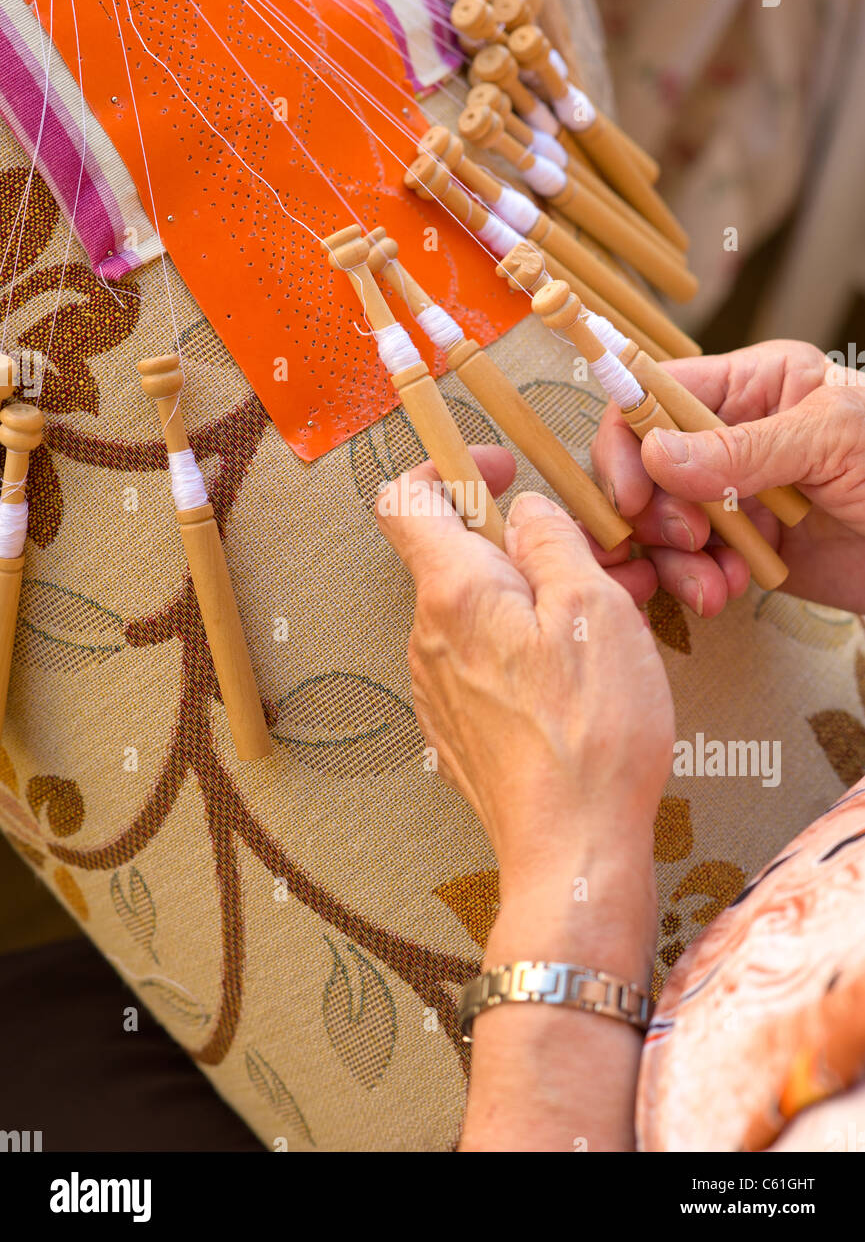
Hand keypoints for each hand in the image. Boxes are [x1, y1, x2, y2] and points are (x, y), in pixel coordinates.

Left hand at [376, 447, 673, 921]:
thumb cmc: (591, 732)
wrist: (572, 849)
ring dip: (523, 601)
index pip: (405, 499)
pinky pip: (476, 661)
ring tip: (589, 632)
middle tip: (584, 567)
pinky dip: (516, 649)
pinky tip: (570, 682)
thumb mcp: (595, 608)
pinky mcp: (454, 727)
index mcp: (454, 593)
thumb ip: (552, 541)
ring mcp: (435, 687)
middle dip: (513, 545)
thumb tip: (526, 512)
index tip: (498, 470)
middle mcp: (426, 637)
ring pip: (470, 612)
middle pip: (451, 556)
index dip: (448, 468)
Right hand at [592, 340, 864, 615]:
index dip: (627, 440)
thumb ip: (743, 448)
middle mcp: (733, 438)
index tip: (629, 493)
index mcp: (753, 386)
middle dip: (652, 510)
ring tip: (710, 584)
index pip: (656, 393)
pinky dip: (696, 583)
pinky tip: (726, 592)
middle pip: (643, 466)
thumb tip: (655, 455)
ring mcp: (735, 497)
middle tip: (688, 539)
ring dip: (672, 559)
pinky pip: (689, 565)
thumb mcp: (834, 441)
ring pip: (658, 523)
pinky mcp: (744, 551)